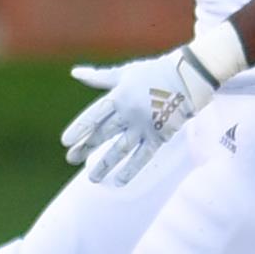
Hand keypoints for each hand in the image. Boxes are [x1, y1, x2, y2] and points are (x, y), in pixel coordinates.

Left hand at [60, 46, 219, 184]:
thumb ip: (99, 77)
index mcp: (118, 97)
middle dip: (85, 148)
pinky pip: (143, 156)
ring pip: (120, 149)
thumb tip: (75, 73)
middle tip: (70, 159)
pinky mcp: (160, 135)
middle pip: (103, 134)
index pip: (93, 116)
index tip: (65, 142)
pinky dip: (131, 169)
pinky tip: (119, 181)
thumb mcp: (125, 72)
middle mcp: (128, 113)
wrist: (189, 76)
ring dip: (105, 164)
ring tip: (92, 178)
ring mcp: (144, 126)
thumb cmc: (155, 72)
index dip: (79, 129)